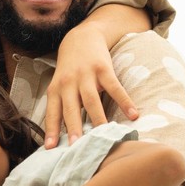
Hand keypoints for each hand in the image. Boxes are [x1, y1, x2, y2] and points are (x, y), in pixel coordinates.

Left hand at [43, 23, 137, 148]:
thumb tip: (64, 137)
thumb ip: (62, 107)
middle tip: (76, 146)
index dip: (51, 130)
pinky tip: (134, 114)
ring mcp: (86, 75)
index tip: (50, 148)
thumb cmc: (70, 70)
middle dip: (73, 127)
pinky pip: (114, 87)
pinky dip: (124, 101)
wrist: (81, 37)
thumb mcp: (60, 86)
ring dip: (98, 118)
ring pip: (92, 100)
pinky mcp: (103, 68)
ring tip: (104, 135)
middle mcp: (68, 83)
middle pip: (71, 108)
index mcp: (56, 90)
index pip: (52, 113)